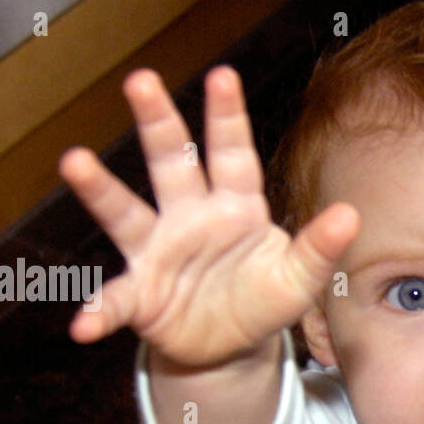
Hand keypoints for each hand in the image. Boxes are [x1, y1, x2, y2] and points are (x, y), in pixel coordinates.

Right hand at [59, 66, 357, 367]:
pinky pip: (116, 299)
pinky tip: (83, 325)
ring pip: (126, 213)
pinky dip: (98, 311)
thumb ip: (318, 249)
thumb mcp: (298, 279)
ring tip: (74, 162)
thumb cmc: (264, 300)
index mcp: (235, 207)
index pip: (232, 154)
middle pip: (171, 162)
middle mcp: (190, 217)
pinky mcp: (140, 294)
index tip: (221, 75)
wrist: (231, 347)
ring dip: (101, 189)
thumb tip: (349, 215)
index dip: (227, 117)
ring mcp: (159, 251)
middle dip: (157, 122)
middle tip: (141, 80)